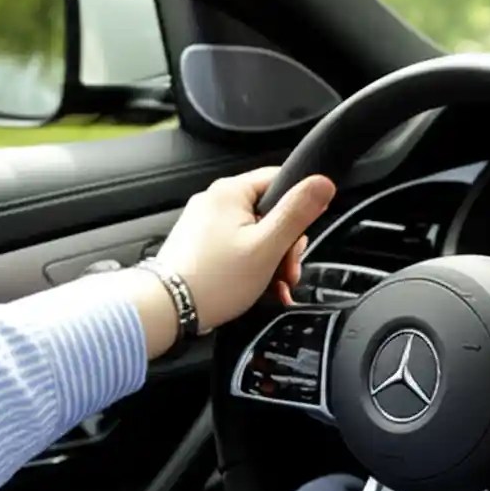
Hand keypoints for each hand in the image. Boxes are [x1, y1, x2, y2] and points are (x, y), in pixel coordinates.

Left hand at [156, 166, 335, 331]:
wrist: (167, 310)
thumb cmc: (213, 280)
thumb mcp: (267, 246)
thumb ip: (297, 213)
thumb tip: (322, 183)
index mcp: (230, 191)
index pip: (281, 180)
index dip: (300, 210)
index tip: (302, 237)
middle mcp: (214, 201)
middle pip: (269, 212)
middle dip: (285, 246)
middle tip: (287, 272)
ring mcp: (204, 223)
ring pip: (255, 234)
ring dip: (271, 261)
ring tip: (272, 286)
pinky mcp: (199, 244)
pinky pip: (236, 248)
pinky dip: (251, 266)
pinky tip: (257, 288)